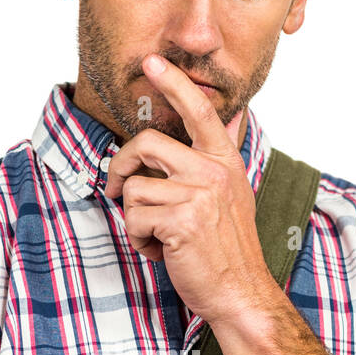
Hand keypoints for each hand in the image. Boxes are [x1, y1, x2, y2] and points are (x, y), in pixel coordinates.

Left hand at [104, 54, 278, 325]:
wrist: (240, 292)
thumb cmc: (227, 250)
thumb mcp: (231, 195)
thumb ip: (217, 161)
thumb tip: (222, 123)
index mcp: (224, 162)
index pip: (199, 111)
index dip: (174, 83)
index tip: (153, 62)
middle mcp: (213, 171)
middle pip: (145, 143)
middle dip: (119, 167)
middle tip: (115, 189)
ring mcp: (198, 194)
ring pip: (133, 189)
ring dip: (134, 219)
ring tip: (158, 236)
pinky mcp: (181, 220)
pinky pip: (134, 218)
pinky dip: (139, 241)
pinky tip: (162, 251)